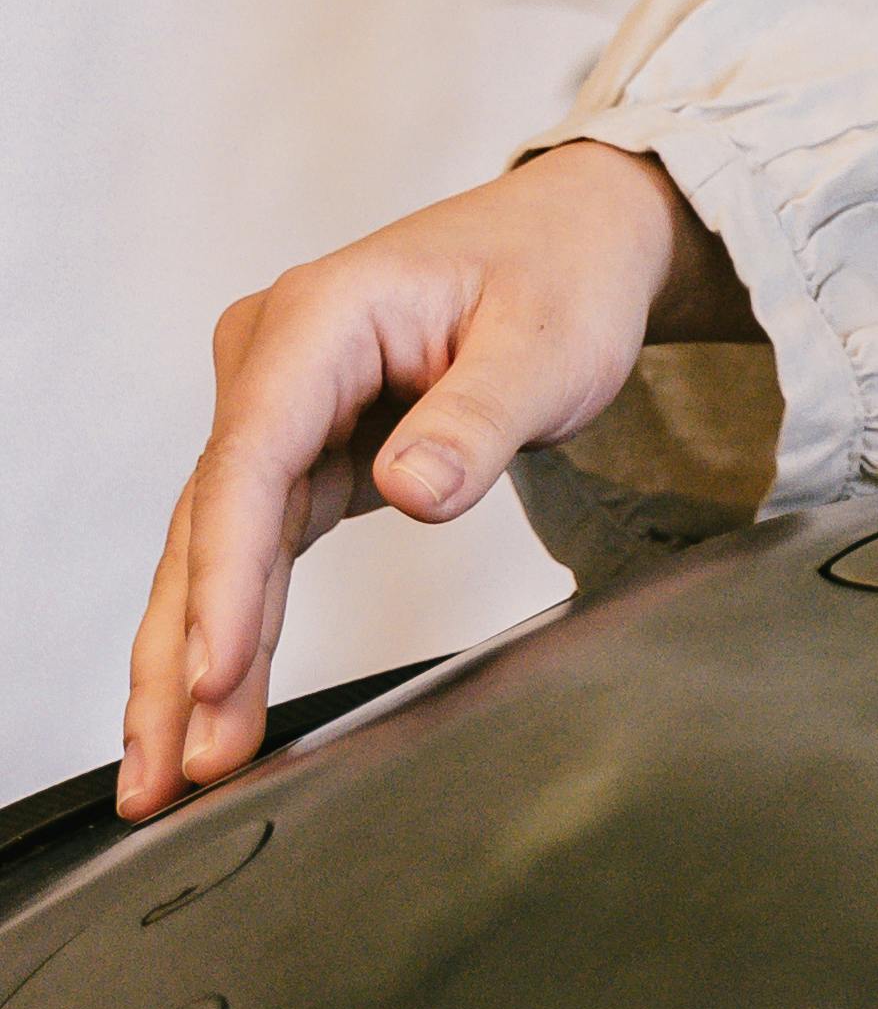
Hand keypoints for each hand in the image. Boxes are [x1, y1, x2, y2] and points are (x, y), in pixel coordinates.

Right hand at [118, 144, 709, 818]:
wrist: (579, 234)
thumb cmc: (566, 272)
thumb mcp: (550, 343)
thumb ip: (479, 420)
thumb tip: (413, 489)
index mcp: (320, 316)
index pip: (251, 462)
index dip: (229, 578)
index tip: (216, 675)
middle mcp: (276, 358)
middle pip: (210, 519)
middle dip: (183, 652)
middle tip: (167, 774)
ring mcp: (282, 406)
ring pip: (218, 547)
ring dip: (193, 660)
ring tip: (170, 774)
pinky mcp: (305, 449)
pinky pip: (257, 548)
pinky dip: (240, 628)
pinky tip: (216, 708)